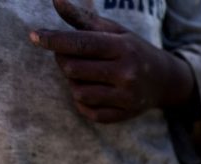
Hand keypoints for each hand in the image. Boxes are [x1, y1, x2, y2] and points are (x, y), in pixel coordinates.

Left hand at [31, 0, 193, 122]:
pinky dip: (82, 102)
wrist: (166, 81)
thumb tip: (56, 0)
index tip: (34, 36)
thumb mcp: (114, 31)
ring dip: (73, 83)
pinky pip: (88, 111)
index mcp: (123, 48)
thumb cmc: (133, 50)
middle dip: (63, 60)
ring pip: (78, 92)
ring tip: (83, 75)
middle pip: (72, 69)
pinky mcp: (124, 115)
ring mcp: (126, 97)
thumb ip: (83, 19)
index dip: (53, 39)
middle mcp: (126, 73)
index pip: (80, 43)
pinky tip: (91, 91)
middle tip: (68, 56)